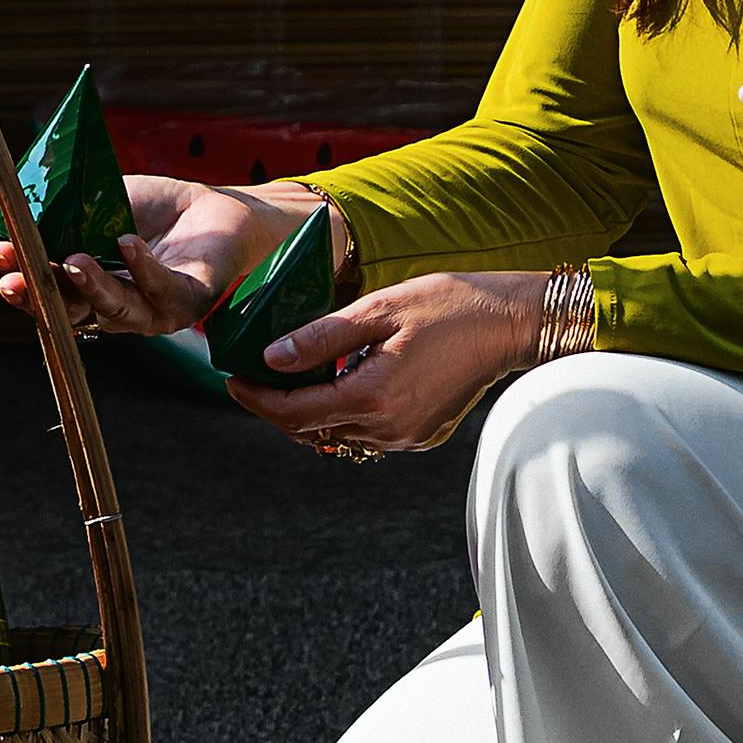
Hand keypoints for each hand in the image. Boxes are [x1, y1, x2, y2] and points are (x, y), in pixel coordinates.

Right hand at [0, 174, 292, 339]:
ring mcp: (152, 311)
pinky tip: (127, 243)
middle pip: (72, 312)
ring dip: (92, 286)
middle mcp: (115, 309)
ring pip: (116, 308)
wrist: (211, 208)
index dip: (22, 280)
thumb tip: (17, 205)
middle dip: (42, 295)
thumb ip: (63, 211)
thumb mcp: (98, 205)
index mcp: (87, 290)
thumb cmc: (149, 210)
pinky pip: (162, 289)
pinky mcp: (188, 300)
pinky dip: (143, 267)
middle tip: (16, 279)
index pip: (48, 295)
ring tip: (74, 261)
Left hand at [231, 270, 547, 456]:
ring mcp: (406, 438)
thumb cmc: (450, 305)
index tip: (232, 381)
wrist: (511, 324)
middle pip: (311, 430)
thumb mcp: (379, 309)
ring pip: (337, 435)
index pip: (294, 414)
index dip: (256, 400)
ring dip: (311, 411)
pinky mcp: (420, 436)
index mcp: (372, 397)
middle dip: (277, 406)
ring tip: (293, 376)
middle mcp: (387, 429)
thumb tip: (271, 356)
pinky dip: (344, 413)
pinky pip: (366, 433)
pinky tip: (341, 382)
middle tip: (254, 377)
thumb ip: (322, 337)